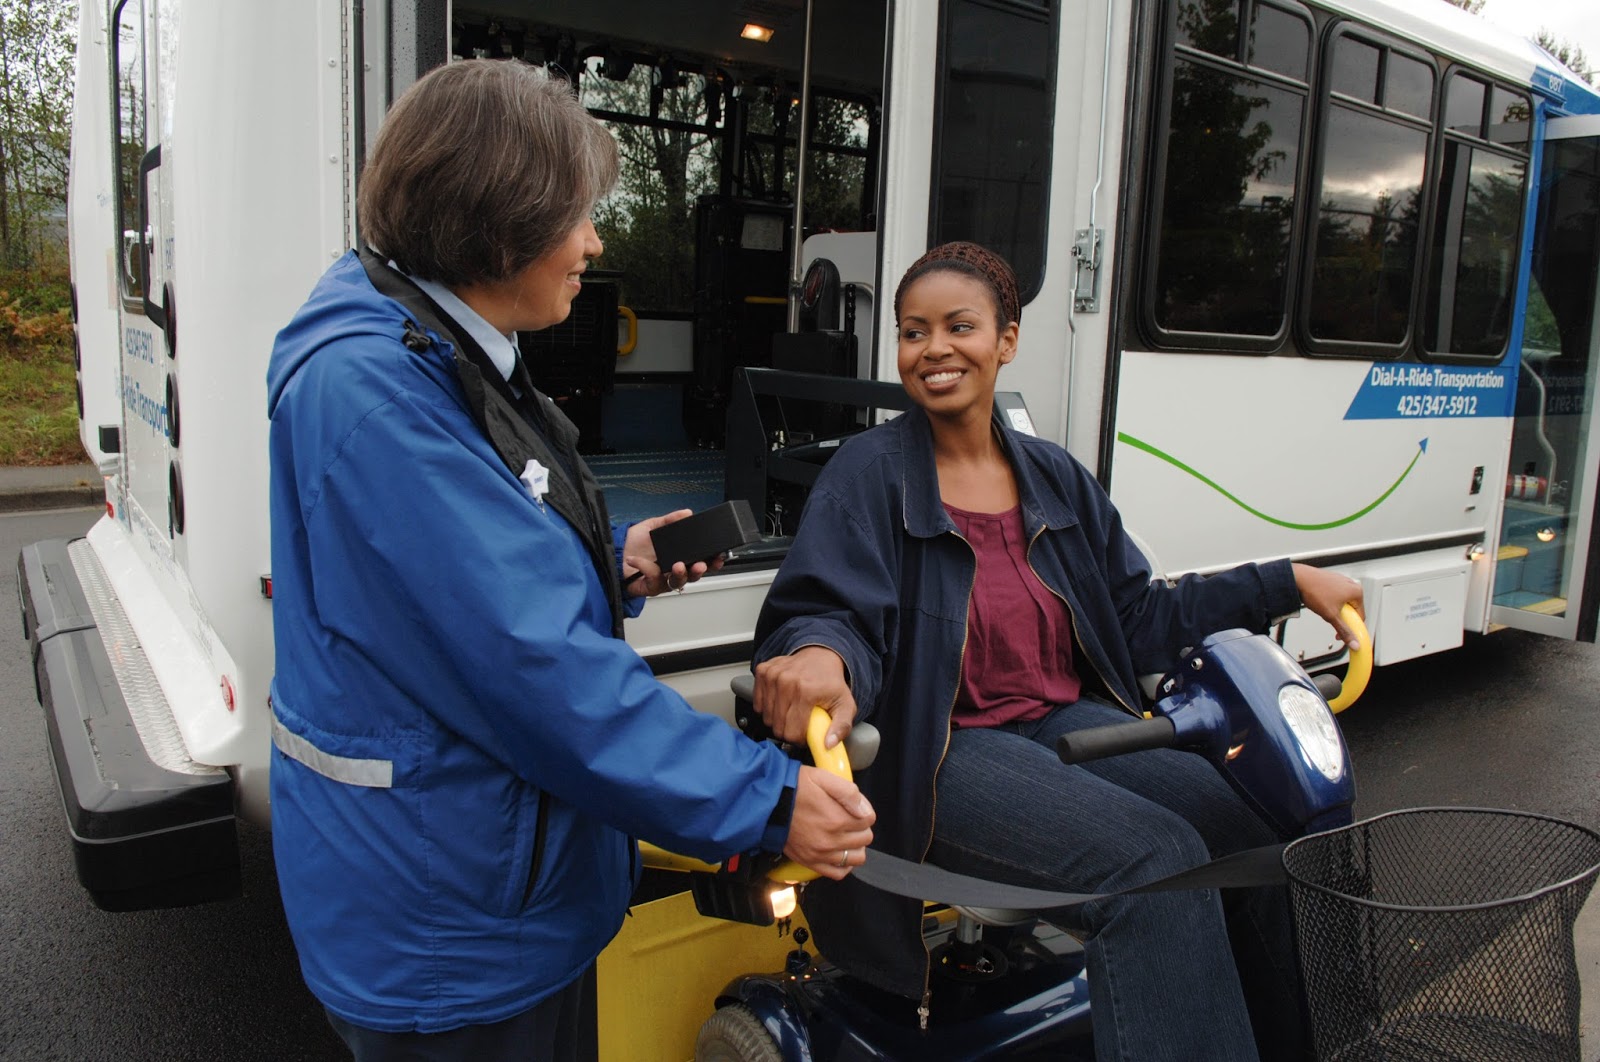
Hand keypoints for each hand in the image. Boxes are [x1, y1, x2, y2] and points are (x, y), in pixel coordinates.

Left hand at [622, 509, 724, 597]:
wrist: (614, 551)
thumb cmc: (633, 543)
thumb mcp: (652, 526)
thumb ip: (669, 520)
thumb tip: (686, 513)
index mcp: (678, 557)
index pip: (699, 562)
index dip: (711, 562)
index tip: (718, 557)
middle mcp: (672, 571)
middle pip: (692, 576)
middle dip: (699, 571)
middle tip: (700, 565)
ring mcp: (661, 581)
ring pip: (677, 583)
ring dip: (680, 575)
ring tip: (678, 565)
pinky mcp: (648, 587)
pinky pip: (653, 580)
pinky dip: (646, 568)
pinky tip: (637, 559)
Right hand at [754, 646, 857, 747]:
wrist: (820, 655)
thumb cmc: (831, 682)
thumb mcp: (845, 705)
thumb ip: (841, 727)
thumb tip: (829, 744)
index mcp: (807, 691)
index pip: (793, 732)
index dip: (800, 738)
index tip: (806, 733)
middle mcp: (787, 681)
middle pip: (778, 726)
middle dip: (788, 730)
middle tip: (799, 722)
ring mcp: (773, 675)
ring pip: (767, 717)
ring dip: (778, 719)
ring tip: (791, 710)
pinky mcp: (763, 671)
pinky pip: (758, 704)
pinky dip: (768, 707)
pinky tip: (781, 701)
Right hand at [782, 766, 874, 880]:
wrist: (767, 803)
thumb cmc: (795, 788)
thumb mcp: (822, 778)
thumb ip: (848, 792)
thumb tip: (865, 810)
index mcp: (837, 819)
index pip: (869, 819)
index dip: (863, 809)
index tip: (852, 805)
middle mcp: (831, 841)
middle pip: (865, 838)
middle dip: (861, 827)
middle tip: (848, 818)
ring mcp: (821, 854)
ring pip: (856, 858)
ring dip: (855, 846)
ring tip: (845, 835)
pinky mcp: (810, 862)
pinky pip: (838, 873)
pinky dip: (844, 864)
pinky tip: (840, 852)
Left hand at [1292, 563, 1364, 649]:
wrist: (1297, 578)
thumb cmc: (1314, 591)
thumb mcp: (1331, 616)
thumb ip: (1344, 631)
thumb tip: (1353, 642)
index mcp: (1357, 592)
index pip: (1360, 616)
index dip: (1351, 628)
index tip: (1343, 633)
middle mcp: (1351, 584)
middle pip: (1351, 610)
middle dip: (1340, 618)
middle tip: (1329, 617)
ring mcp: (1342, 581)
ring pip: (1342, 603)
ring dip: (1334, 610)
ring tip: (1323, 607)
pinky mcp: (1333, 580)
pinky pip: (1335, 596)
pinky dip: (1329, 602)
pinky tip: (1320, 601)